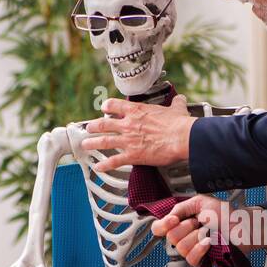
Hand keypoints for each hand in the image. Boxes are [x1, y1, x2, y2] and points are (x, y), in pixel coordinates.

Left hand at [81, 93, 196, 172]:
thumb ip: (176, 104)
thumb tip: (181, 99)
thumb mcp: (177, 109)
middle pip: (104, 124)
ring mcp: (128, 140)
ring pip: (104, 141)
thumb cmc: (179, 124)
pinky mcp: (133, 155)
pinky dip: (105, 165)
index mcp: (137, 111)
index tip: (104, 108)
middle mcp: (128, 125)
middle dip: (93, 126)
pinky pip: (114, 161)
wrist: (181, 138)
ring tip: (85, 145)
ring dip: (92, 143)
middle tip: (88, 128)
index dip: (108, 106)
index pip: (115, 105)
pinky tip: (98, 167)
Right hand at [151, 196, 266, 266]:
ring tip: (208, 232)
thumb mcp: (200, 202)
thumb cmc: (226, 214)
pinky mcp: (202, 260)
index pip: (158, 228)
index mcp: (181, 222)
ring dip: (196, 237)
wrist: (242, 225)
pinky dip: (200, 249)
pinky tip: (208, 242)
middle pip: (170, 238)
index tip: (174, 219)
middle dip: (186, 227)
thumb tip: (168, 218)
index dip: (162, 225)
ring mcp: (193, 249)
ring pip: (181, 248)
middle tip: (199, 223)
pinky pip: (191, 259)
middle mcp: (184, 236)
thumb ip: (180, 208)